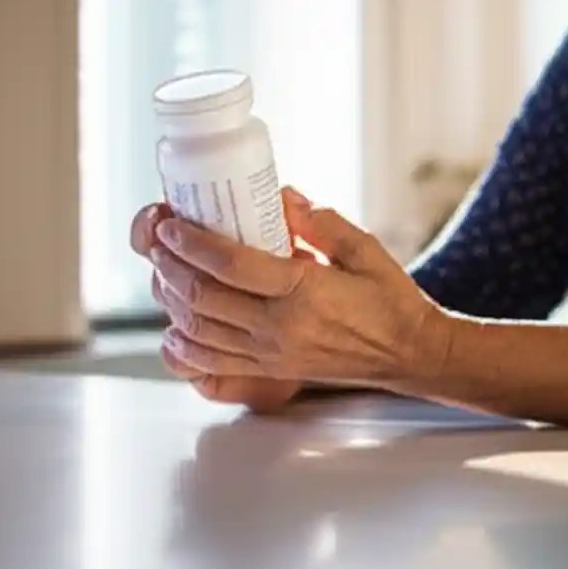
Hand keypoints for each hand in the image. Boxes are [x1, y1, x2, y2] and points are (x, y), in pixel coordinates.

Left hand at [147, 188, 448, 388]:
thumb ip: (321, 222)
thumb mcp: (364, 249)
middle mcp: (281, 327)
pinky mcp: (271, 371)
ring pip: (199, 331)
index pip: (229, 265)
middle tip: (158, 241)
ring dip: (170, 301)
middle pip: (203, 297)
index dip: (191, 242)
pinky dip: (184, 347)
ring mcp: (272, 354)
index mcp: (304, 291)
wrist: (409, 352)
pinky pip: (211, 364)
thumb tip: (280, 197)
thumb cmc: (390, 301)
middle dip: (169, 265)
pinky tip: (174, 328)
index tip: (171, 223)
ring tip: (162, 273)